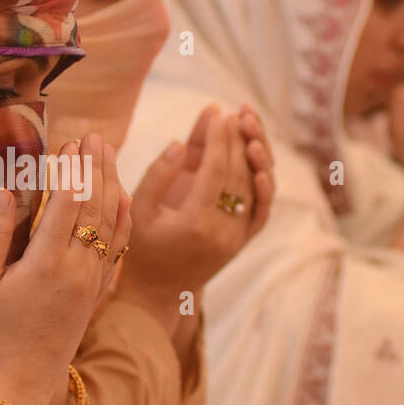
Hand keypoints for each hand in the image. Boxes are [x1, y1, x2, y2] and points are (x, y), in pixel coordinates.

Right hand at [0, 134, 129, 404]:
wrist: (22, 378)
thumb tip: (2, 190)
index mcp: (45, 262)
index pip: (66, 202)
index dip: (71, 169)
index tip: (71, 142)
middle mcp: (76, 267)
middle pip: (93, 206)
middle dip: (95, 167)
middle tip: (95, 136)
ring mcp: (92, 281)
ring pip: (110, 223)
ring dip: (111, 185)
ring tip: (109, 154)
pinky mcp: (98, 293)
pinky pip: (118, 248)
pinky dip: (123, 220)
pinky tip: (125, 199)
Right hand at [115, 104, 273, 335]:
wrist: (158, 292)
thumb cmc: (140, 249)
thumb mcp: (137, 210)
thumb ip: (158, 175)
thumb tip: (181, 142)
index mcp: (195, 223)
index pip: (215, 171)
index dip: (218, 139)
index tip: (217, 112)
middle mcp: (223, 232)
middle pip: (238, 175)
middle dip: (236, 139)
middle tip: (232, 112)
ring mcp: (237, 238)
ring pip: (256, 188)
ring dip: (254, 153)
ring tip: (247, 123)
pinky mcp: (243, 241)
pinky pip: (263, 209)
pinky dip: (266, 184)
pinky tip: (260, 159)